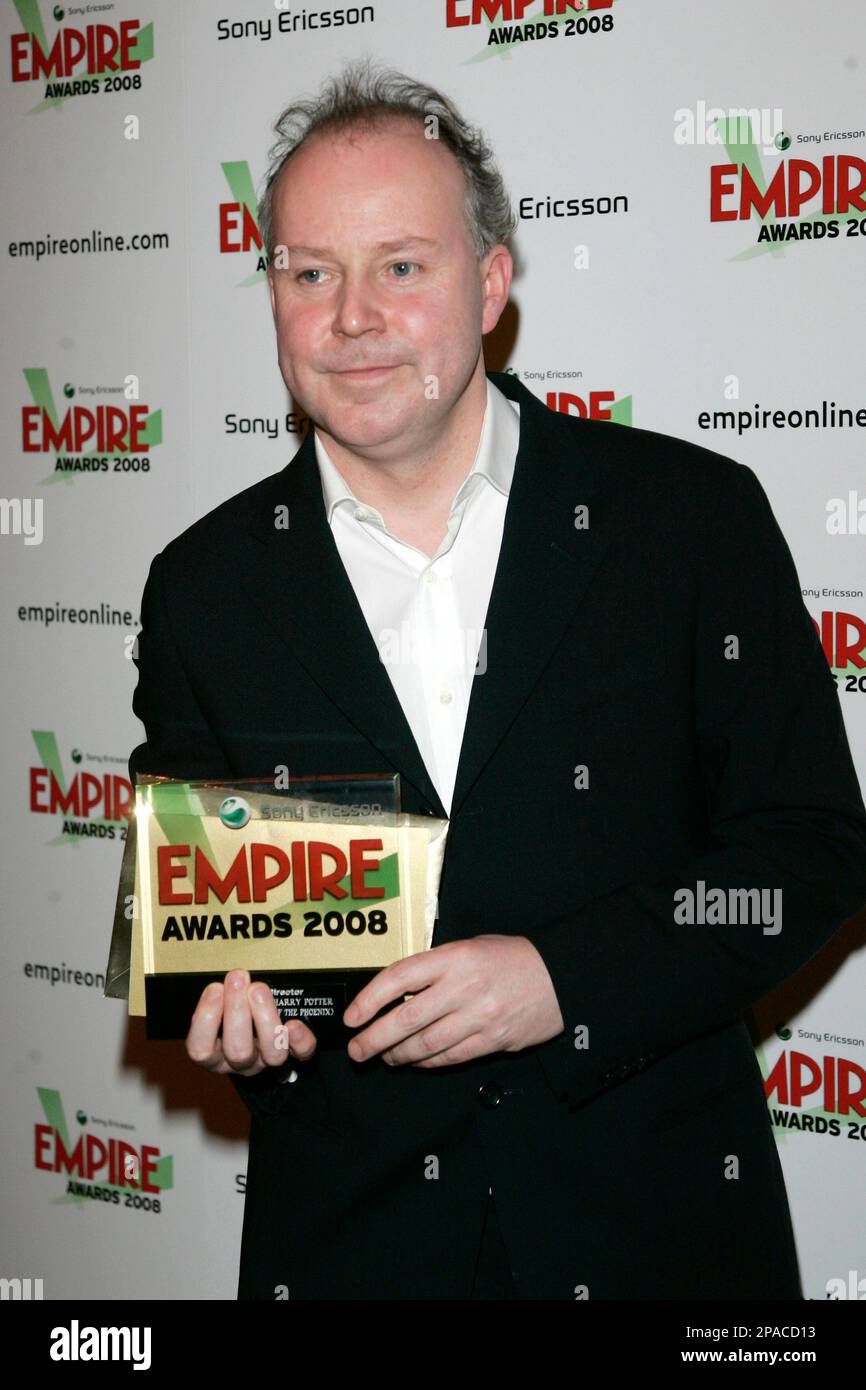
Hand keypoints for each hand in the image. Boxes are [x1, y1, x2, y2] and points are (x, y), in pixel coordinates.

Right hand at [185, 969, 316, 1075]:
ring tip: (259, 989)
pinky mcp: (296, 1056)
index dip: (206, 1021)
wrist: (267, 1023)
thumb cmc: (237, 1009)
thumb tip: (229, 976)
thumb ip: (221, 995)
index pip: (201, 1050)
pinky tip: (294, 1024)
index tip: (214, 988)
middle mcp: (241, 1062)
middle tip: (237, 979)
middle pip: (238, 1051)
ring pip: (270, 1053)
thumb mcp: (221, 1003)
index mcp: (215, 1054)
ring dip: (265, 1018)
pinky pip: (301, 1053)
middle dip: (236, 1012)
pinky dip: (300, 1040)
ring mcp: (269, 1061)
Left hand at [342, 935, 564, 1068]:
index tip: (352, 1016)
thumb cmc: (512, 958)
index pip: (399, 978)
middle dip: (374, 1039)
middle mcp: (463, 988)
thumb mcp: (471, 947)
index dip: (369, 999)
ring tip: (384, 1057)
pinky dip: (427, 1062)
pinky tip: (416, 1061)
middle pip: (406, 1020)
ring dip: (398, 1055)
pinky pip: (449, 1057)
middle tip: (357, 1050)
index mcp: (454, 958)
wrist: (560, 977)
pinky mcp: (492, 1041)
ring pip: (425, 1045)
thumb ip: (436, 967)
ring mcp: (478, 1018)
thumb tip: (396, 992)